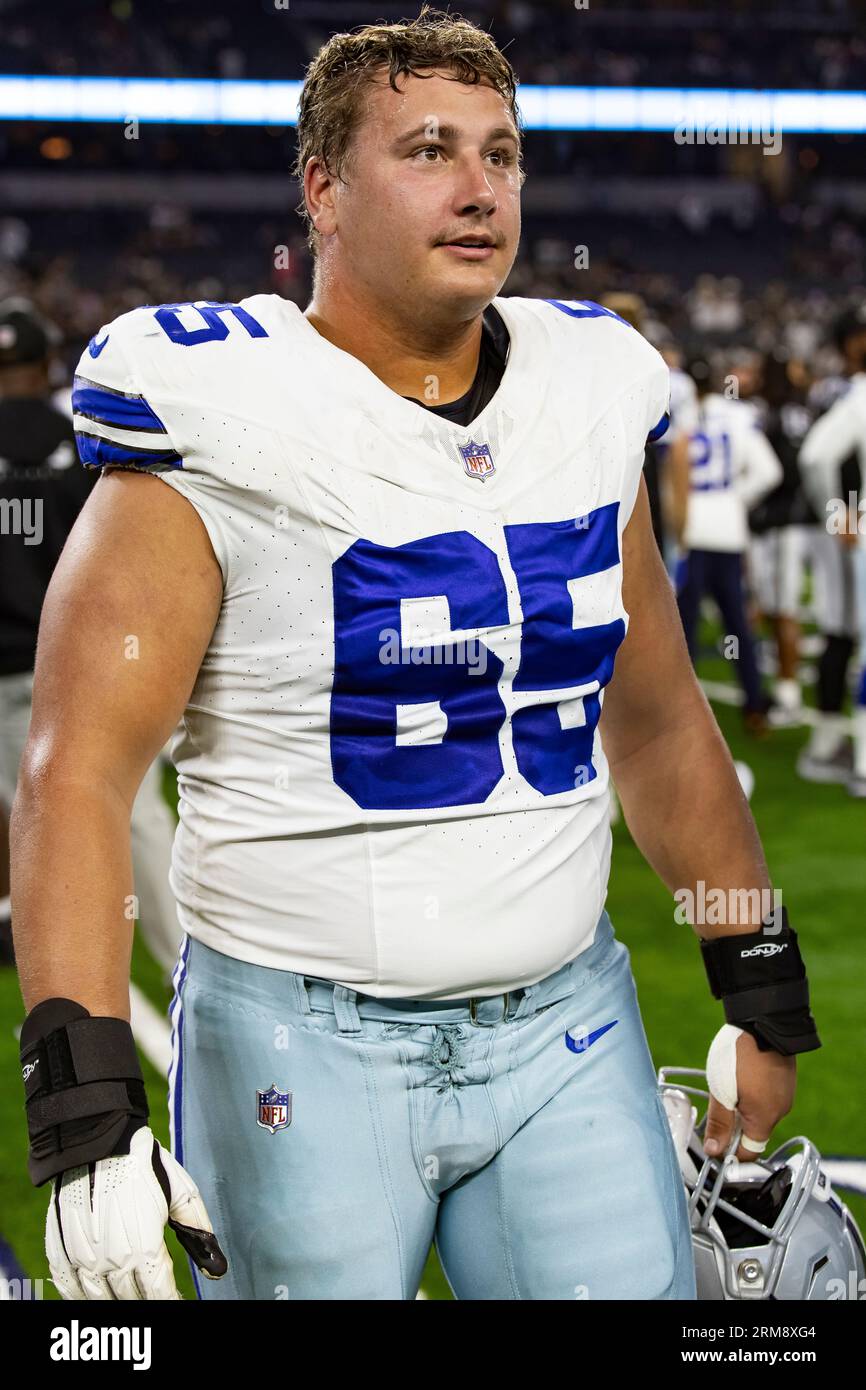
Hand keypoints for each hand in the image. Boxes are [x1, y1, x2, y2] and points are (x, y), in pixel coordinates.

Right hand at [46, 1125, 226, 1298]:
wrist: (96, 1142)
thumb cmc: (143, 1165)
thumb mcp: (181, 1192)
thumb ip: (198, 1230)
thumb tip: (218, 1267)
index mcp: (145, 1248)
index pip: (161, 1294)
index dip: (171, 1299)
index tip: (176, 1297)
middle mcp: (113, 1260)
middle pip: (132, 1298)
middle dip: (146, 1297)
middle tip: (154, 1291)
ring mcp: (84, 1258)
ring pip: (102, 1298)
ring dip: (118, 1298)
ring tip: (129, 1291)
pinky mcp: (61, 1251)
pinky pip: (70, 1289)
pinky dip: (83, 1296)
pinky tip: (96, 1293)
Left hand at [702, 1028, 795, 1162]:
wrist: (763, 1018)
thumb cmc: (740, 1055)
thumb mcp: (721, 1092)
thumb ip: (720, 1123)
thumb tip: (714, 1150)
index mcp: (765, 1118)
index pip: (749, 1153)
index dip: (730, 1153)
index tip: (713, 1144)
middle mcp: (781, 1110)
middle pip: (754, 1132)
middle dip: (734, 1126)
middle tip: (716, 1106)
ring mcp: (785, 1094)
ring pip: (760, 1113)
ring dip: (742, 1107)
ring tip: (728, 1084)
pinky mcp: (785, 1080)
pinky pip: (767, 1097)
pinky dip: (752, 1094)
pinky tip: (740, 1076)